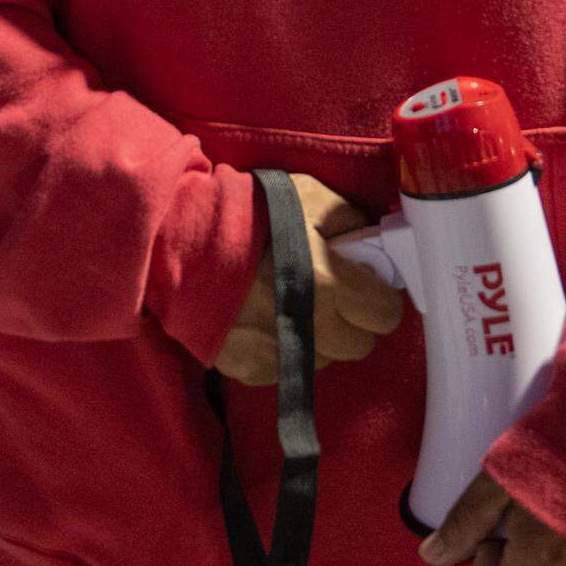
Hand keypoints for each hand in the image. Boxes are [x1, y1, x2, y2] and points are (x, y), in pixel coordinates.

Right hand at [211, 174, 405, 384]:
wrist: (180, 242)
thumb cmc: (246, 215)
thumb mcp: (307, 196)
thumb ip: (349, 218)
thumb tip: (370, 241)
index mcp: (330, 283)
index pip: (386, 314)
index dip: (380, 298)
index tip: (368, 287)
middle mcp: (311, 326)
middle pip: (360, 345)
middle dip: (353, 320)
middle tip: (333, 294)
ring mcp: (281, 353)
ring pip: (325, 359)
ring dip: (320, 336)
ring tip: (293, 302)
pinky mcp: (253, 369)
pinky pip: (288, 368)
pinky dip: (285, 348)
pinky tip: (266, 317)